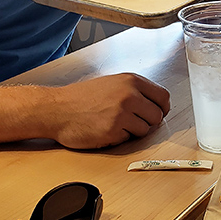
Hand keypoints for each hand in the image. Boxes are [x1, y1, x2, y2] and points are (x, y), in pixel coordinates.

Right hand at [48, 73, 170, 148]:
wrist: (57, 109)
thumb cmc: (81, 98)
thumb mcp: (112, 84)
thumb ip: (134, 91)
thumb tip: (155, 104)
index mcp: (131, 80)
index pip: (163, 96)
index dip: (161, 108)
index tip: (156, 113)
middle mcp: (129, 94)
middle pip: (157, 115)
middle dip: (148, 122)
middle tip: (132, 122)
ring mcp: (122, 113)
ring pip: (145, 130)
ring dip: (133, 131)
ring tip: (115, 124)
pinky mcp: (113, 130)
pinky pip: (128, 139)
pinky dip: (120, 138)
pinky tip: (105, 129)